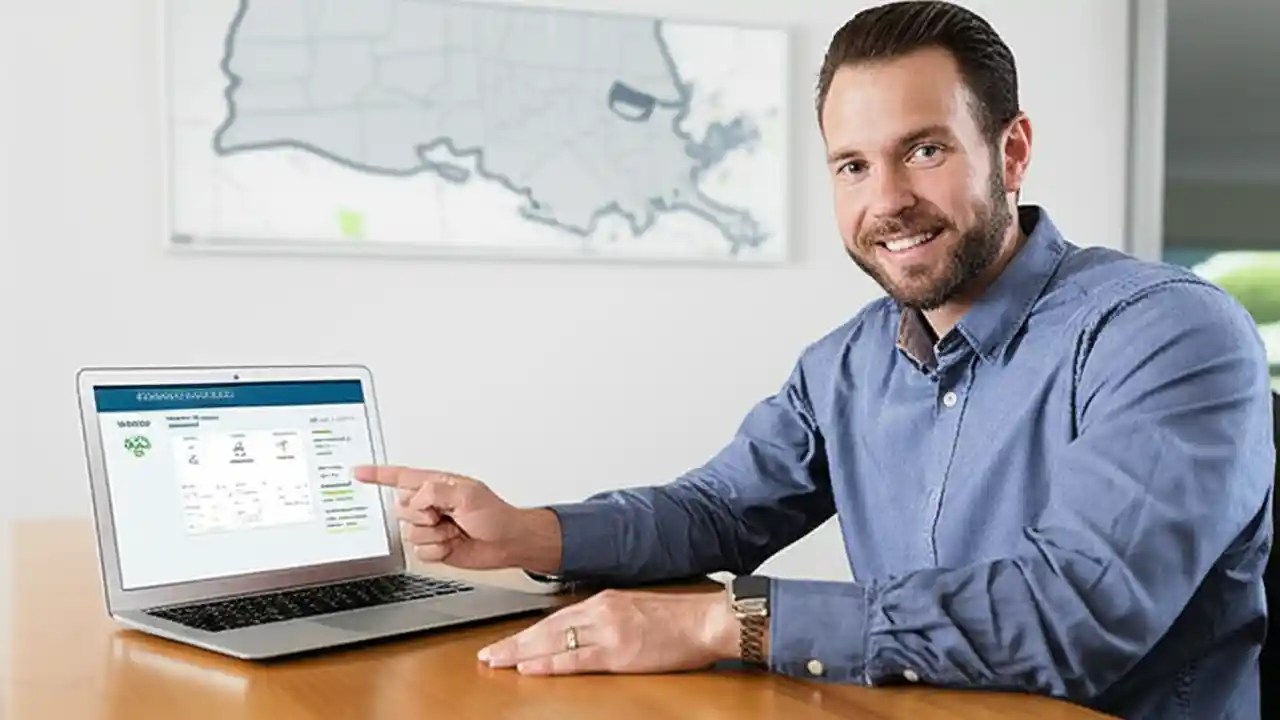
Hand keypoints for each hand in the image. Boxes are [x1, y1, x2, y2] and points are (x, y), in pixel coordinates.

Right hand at [353, 465, 561, 571]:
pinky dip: (437, 549)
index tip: (358, 472)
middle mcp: (431, 505)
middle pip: (402, 508)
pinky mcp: (434, 546)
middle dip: (423, 514)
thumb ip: (436, 491)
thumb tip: (415, 499)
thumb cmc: (495, 515)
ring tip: (454, 530)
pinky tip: (452, 544)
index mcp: (437, 486)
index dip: (378, 475)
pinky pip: (420, 551)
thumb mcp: (467, 495)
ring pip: (410, 533)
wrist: (506, 543)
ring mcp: (432, 526)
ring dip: (434, 534)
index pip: (401, 477)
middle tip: (445, 515)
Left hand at [477, 589, 740, 675]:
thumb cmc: (680, 618)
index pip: (556, 618)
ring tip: (496, 662)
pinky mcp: (619, 652)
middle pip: (546, 629)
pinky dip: (549, 664)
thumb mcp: (637, 608)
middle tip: (487, 655)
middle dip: (514, 643)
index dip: (528, 632)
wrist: (707, 619)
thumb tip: (587, 630)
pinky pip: (575, 659)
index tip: (508, 642)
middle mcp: (601, 611)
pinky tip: (530, 668)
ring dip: (521, 653)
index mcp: (605, 600)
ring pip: (553, 642)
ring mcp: (608, 631)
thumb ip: (610, 616)